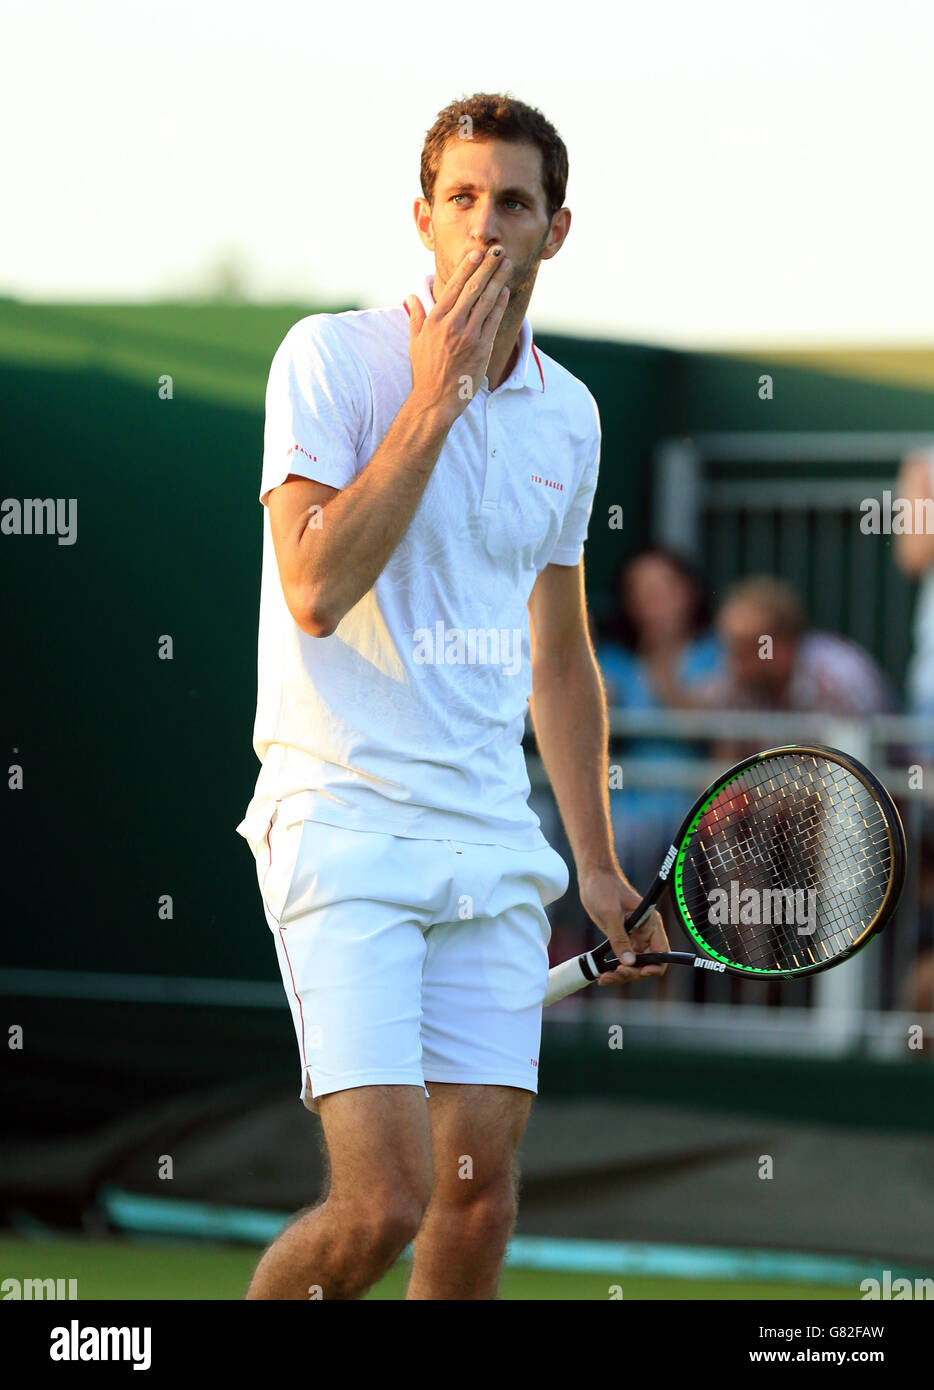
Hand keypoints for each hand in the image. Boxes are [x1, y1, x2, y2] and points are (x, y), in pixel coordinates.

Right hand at [407, 247, 511, 425]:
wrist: (436, 399)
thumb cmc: (425, 371)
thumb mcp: (415, 342)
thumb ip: (416, 317)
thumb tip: (413, 297)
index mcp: (435, 320)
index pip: (453, 287)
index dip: (467, 268)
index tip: (477, 254)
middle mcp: (452, 325)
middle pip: (472, 289)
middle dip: (487, 267)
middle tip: (497, 250)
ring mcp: (468, 336)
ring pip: (485, 301)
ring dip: (498, 280)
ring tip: (506, 264)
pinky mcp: (481, 348)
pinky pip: (493, 320)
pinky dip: (500, 304)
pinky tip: (505, 290)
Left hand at [577, 867, 668, 984]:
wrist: (593, 878)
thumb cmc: (604, 888)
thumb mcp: (611, 913)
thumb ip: (619, 938)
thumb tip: (628, 962)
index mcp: (651, 924)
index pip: (662, 952)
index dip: (655, 965)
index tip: (641, 971)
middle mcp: (645, 933)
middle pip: (647, 963)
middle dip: (633, 972)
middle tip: (615, 973)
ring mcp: (633, 938)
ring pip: (634, 965)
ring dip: (622, 974)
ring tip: (604, 978)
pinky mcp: (621, 939)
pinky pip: (622, 960)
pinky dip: (614, 969)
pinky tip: (603, 974)